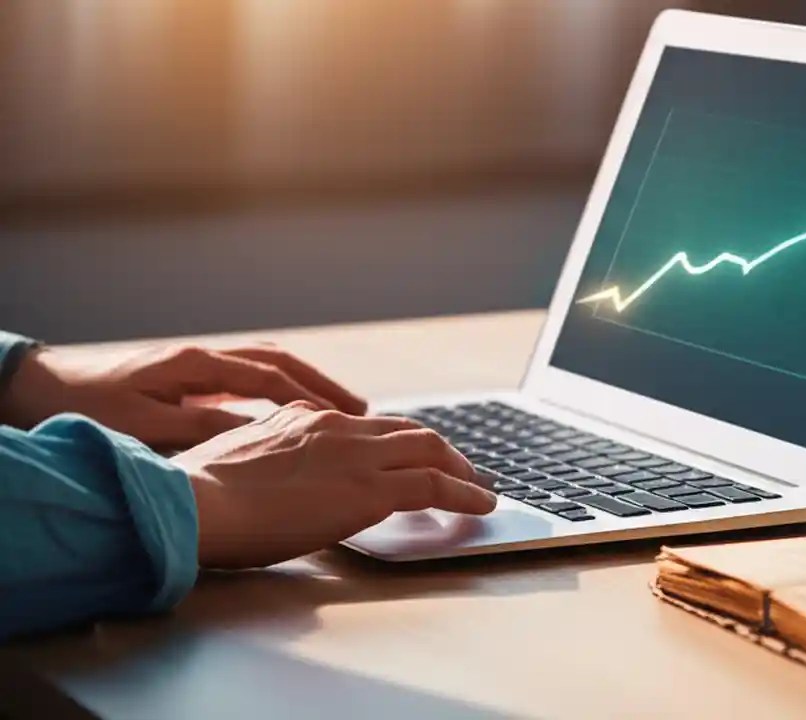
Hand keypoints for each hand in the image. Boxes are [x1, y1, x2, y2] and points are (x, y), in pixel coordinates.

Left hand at [0, 343, 365, 448]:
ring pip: (270, 364)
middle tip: (362, 410)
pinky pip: (253, 376)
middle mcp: (205, 356)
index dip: (312, 397)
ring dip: (309, 383)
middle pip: (281, 362)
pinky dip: (285, 387)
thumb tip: (261, 430)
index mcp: (197, 364)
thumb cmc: (90, 411)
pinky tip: (299, 408)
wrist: (45, 389)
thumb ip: (204, 427)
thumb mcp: (147, 427)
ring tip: (344, 408)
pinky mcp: (193, 377)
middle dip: (324, 384)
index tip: (348, 417)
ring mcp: (201, 363)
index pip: (270, 377)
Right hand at [174, 402, 496, 567]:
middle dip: (440, 449)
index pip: (364, 424)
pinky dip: (465, 494)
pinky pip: (435, 486)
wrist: (192, 503)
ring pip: (431, 450)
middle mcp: (335, 427)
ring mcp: (356, 455)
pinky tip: (479, 505)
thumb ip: (265, 456)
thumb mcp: (232, 457)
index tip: (407, 454)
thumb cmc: (197, 494)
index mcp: (301, 417)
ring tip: (478, 488)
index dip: (395, 440)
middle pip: (408, 430)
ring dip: (462, 470)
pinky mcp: (369, 489)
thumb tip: (270, 473)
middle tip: (458, 468)